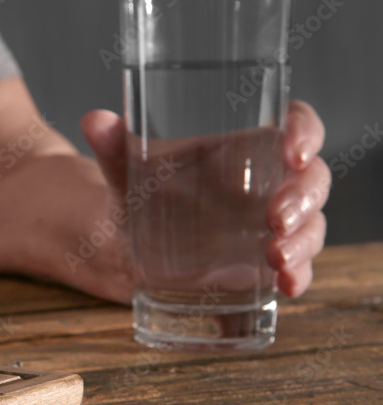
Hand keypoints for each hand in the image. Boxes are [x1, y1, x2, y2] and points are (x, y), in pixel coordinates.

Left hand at [82, 100, 328, 298]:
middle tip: (276, 217)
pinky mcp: (267, 261)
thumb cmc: (139, 190)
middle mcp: (269, 180)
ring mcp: (273, 223)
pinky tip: (286, 285)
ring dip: (303, 241)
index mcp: (245, 143)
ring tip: (276, 258)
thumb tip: (94, 119)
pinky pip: (299, 265)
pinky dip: (299, 274)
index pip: (294, 124)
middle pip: (311, 179)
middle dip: (303, 197)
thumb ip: (113, 144)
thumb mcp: (126, 167)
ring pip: (311, 225)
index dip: (305, 131)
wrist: (128, 241)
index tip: (294, 148)